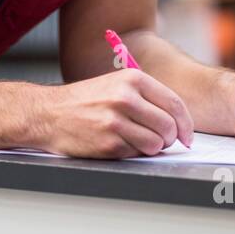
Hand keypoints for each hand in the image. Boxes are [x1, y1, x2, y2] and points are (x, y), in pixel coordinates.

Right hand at [30, 70, 193, 158]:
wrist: (48, 113)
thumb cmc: (84, 101)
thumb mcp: (115, 84)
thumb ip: (146, 97)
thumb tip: (177, 122)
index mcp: (132, 79)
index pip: (174, 103)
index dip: (186, 124)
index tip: (187, 136)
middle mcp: (125, 98)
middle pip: (168, 126)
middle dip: (169, 138)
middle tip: (161, 141)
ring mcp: (116, 122)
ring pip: (156, 144)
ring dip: (151, 148)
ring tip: (136, 141)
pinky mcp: (108, 143)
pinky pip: (136, 154)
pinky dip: (132, 153)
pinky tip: (117, 143)